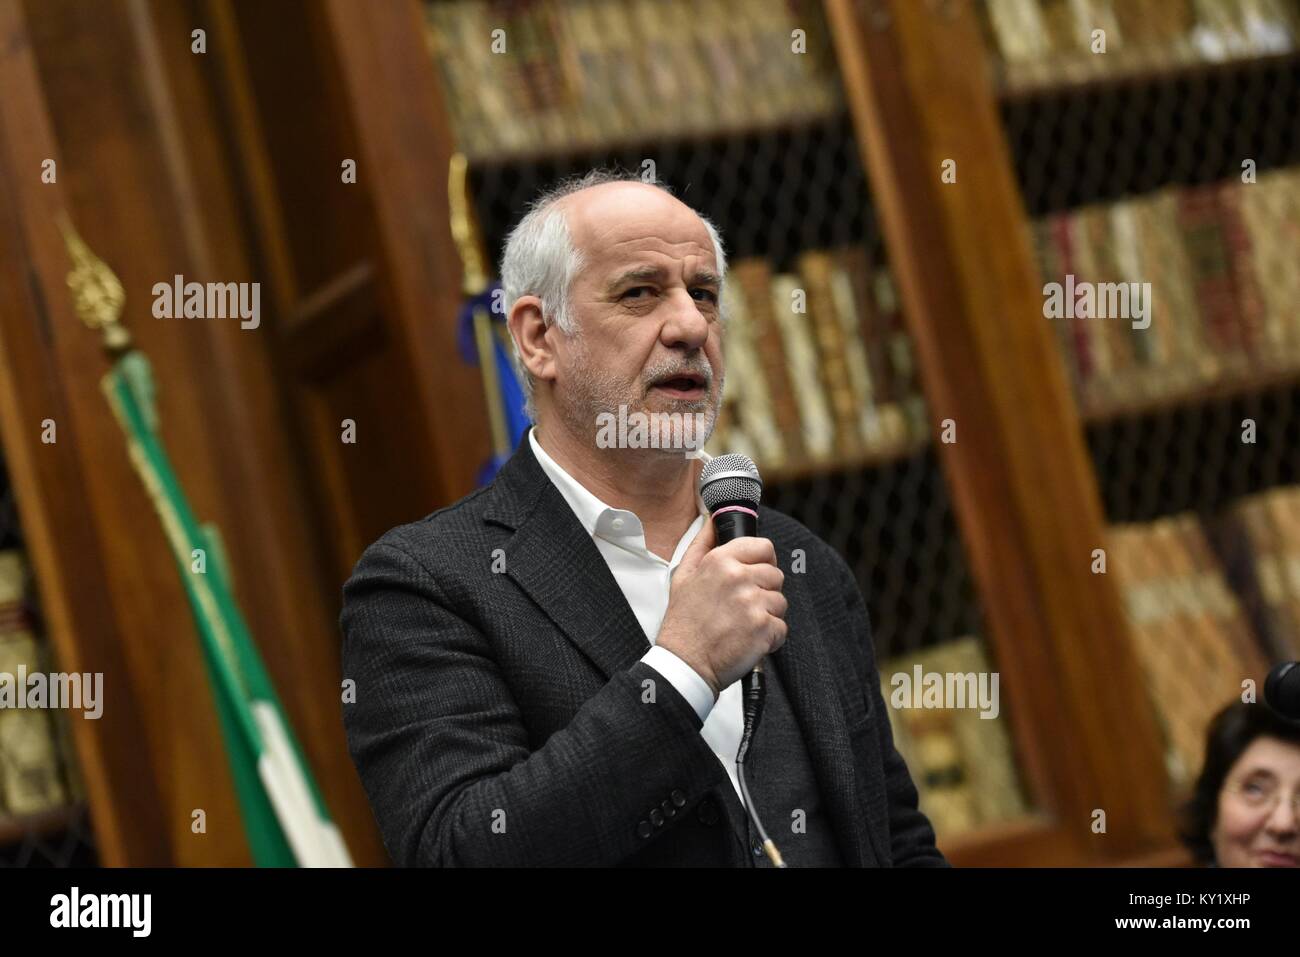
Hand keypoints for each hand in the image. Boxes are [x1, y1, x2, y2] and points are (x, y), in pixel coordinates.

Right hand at [657, 518, 787, 697]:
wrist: (685, 663)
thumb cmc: (683, 621)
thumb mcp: (683, 575)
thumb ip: (701, 544)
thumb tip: (712, 521)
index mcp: (720, 561)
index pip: (763, 546)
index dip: (763, 561)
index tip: (756, 574)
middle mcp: (738, 578)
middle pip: (775, 575)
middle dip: (764, 591)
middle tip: (743, 607)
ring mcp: (753, 603)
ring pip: (780, 601)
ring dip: (767, 615)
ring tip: (743, 625)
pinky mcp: (764, 628)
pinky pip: (781, 627)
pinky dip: (770, 637)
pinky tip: (749, 640)